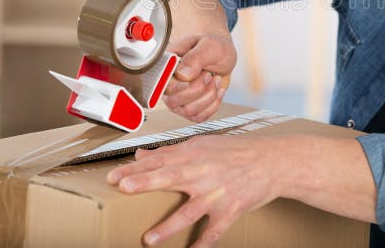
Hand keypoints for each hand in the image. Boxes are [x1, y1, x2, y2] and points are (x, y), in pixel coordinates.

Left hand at [107, 134, 277, 246]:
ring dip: (168, 227)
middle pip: (170, 177)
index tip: (113, 176)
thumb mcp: (202, 146)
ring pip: (189, 211)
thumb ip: (170, 152)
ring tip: (148, 239)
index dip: (135, 168)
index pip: (159, 160)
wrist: (271, 162)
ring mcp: (217, 193)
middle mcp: (203, 173)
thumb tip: (141, 155)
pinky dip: (204, 243)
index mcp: (193, 155)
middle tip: (124, 187)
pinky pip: (214, 230)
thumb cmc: (235, 152)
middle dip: (146, 182)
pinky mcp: (230, 210)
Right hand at [163, 34, 236, 121]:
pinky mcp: (188, 107)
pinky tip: (216, 90)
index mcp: (166, 64)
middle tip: (208, 74)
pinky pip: (199, 116)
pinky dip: (213, 104)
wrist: (223, 56)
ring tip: (214, 80)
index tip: (195, 75)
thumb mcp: (209, 45)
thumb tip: (182, 75)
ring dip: (209, 96)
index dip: (178, 85)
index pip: (160, 84)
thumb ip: (195, 58)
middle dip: (199, 88)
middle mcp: (168, 83)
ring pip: (188, 111)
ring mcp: (177, 97)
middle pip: (173, 101)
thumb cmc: (214, 47)